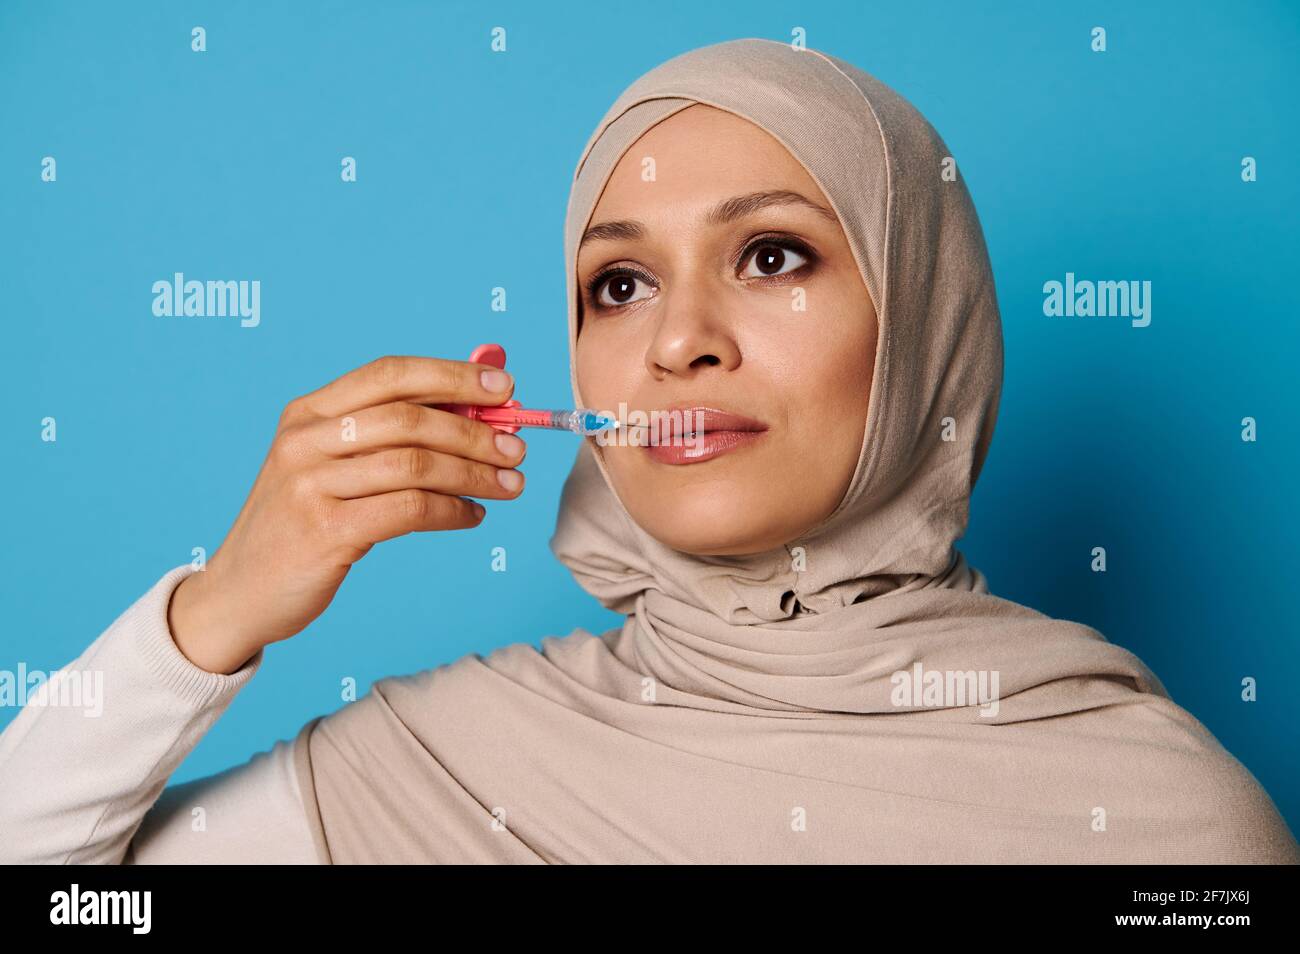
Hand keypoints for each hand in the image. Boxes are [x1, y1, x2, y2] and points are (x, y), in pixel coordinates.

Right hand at [167, 355, 526, 673]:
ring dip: (474, 473)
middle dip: (475, 432)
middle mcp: (304, 441)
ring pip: (415, 465)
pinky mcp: (325, 531)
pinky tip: (473, 515)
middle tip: (517, 448)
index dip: (452, 376)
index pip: (390, 374)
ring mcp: (310, 485)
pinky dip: (452, 510)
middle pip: (410, 419)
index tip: (506, 388)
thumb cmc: (303, 523)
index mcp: (308, 412)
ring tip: (509, 485)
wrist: (239, 592)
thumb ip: (394, 435)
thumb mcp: (333, 467)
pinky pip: (409, 510)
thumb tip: (477, 407)